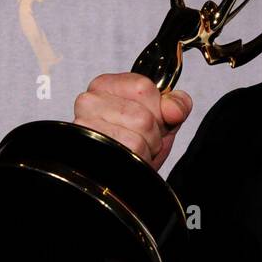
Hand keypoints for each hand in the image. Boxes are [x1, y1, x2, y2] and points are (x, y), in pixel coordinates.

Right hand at [72, 72, 192, 170]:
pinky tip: (128, 161)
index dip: (158, 109)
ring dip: (145, 150)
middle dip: (152, 135)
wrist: (121, 175)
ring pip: (136, 137)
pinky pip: (129, 153)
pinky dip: (139, 161)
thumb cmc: (135, 145)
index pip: (144, 87)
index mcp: (106, 85)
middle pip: (142, 116)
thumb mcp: (162, 120)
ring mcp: (85, 126)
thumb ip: (176, 106)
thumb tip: (173, 109)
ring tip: (134, 151)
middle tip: (141, 140)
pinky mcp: (87, 148)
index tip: (151, 119)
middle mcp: (89, 101)